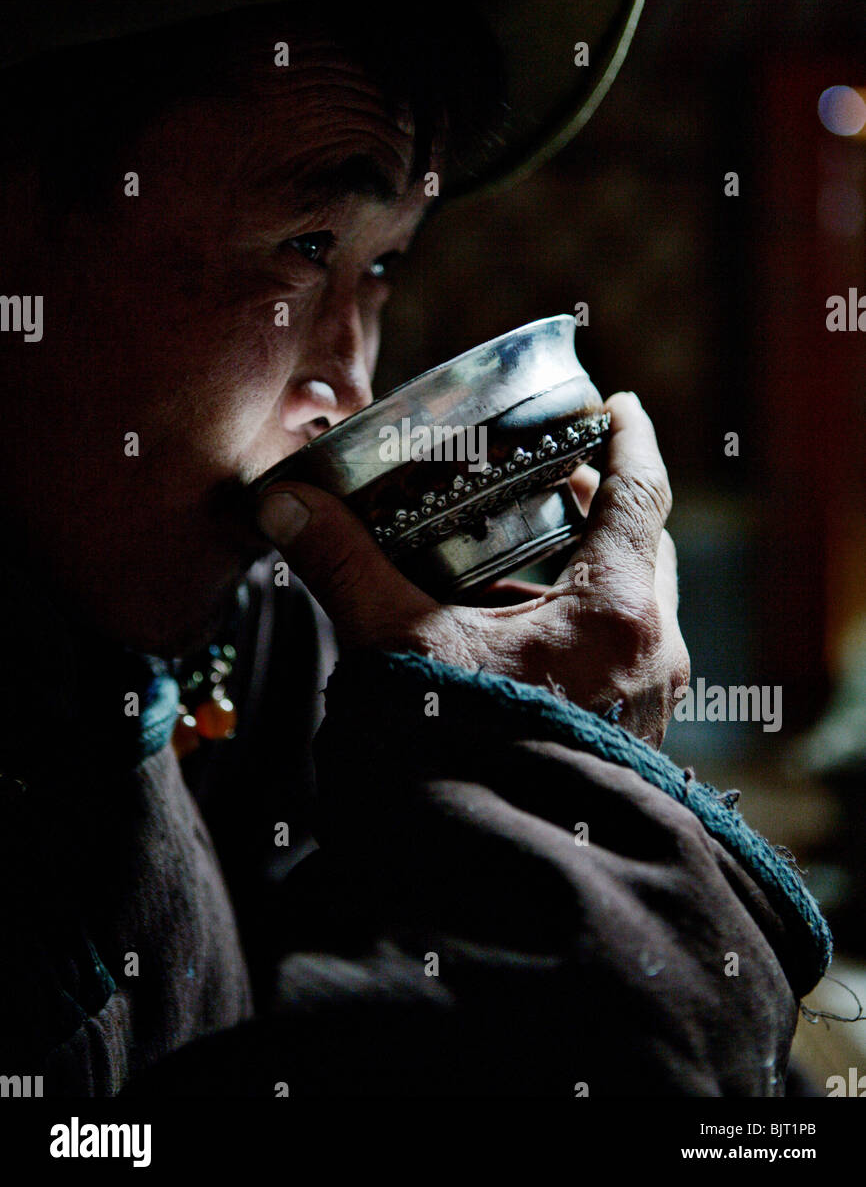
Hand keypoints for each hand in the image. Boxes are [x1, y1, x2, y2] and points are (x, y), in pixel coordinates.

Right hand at [256, 392, 688, 748]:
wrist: (509, 879)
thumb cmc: (469, 761)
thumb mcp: (402, 651)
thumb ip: (346, 571)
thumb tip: (287, 507)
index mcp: (617, 613)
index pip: (640, 493)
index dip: (627, 438)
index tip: (615, 403)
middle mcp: (654, 653)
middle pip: (643, 545)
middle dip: (601, 502)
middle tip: (553, 473)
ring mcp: (650, 701)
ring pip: (638, 602)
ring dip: (593, 564)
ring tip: (527, 548)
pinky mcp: (632, 738)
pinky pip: (623, 652)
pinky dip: (585, 620)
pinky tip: (522, 634)